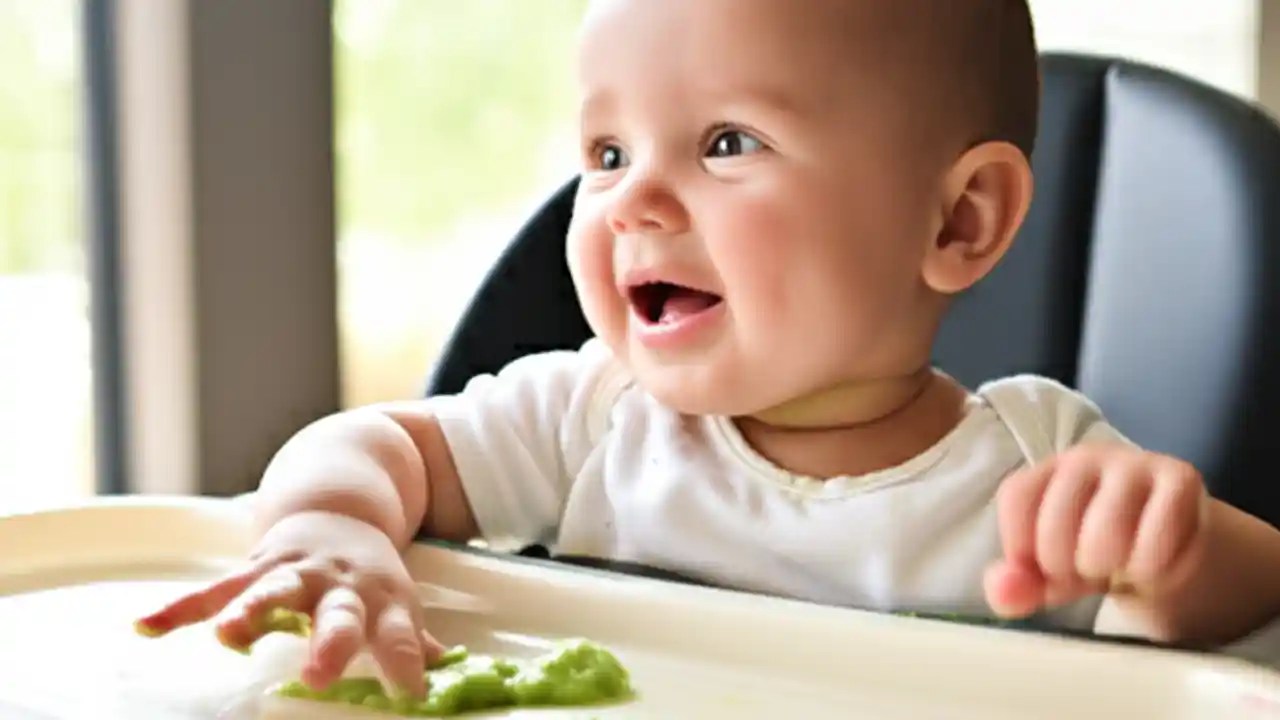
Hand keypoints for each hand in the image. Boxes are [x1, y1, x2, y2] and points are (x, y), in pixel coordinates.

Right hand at [134, 511, 442, 696]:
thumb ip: (414, 641)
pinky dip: (180, 607)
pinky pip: (214, 588)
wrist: (339, 500)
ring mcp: (294, 572)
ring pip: (271, 592)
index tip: (410, 694)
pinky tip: (148, 625)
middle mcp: (338, 585)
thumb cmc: (367, 570)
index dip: (404, 662)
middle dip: (328, 642)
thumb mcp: (396, 600)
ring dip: (249, 612)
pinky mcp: (255, 564)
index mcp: (379, 599)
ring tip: (226, 635)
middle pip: (337, 615)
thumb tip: (450, 676)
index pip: (399, 636)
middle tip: (321, 673)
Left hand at [984, 444, 1208, 617]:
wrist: (1171, 551)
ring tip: (1120, 566)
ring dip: (1110, 569)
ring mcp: (1135, 463)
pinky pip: (1156, 539)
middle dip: (1066, 568)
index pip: (1016, 498)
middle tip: (1088, 570)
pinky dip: (1150, 569)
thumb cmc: (1098, 553)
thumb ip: (1020, 586)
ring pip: (1105, 533)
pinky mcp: (1181, 479)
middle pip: (1056, 524)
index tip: (1042, 571)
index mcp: (1047, 470)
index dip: (1022, 547)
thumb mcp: (1053, 574)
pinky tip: (1153, 565)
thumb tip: (1000, 594)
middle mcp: (1087, 457)